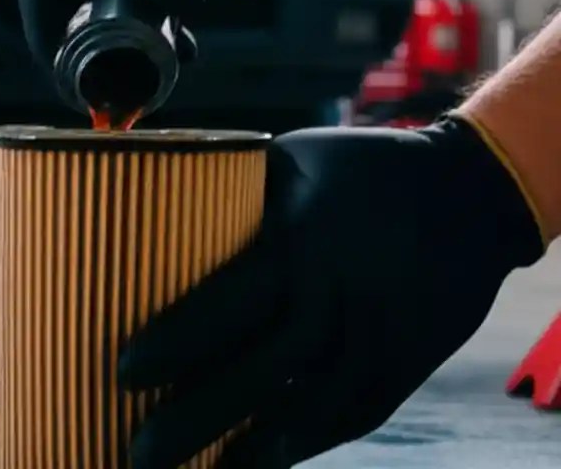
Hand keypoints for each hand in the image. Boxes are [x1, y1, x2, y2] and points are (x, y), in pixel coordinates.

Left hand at [119, 117, 542, 467]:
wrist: (473, 191)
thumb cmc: (357, 168)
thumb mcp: (291, 159)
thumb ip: (232, 195)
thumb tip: (145, 220)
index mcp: (307, 237)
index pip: (233, 299)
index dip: (179, 341)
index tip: (125, 371)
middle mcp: (346, 293)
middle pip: (266, 368)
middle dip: (198, 414)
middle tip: (139, 449)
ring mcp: (384, 333)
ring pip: (313, 406)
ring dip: (253, 446)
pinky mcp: (409, 361)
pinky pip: (356, 414)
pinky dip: (306, 442)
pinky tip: (258, 461)